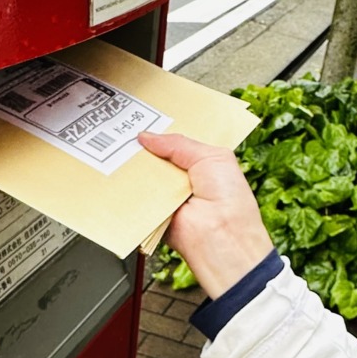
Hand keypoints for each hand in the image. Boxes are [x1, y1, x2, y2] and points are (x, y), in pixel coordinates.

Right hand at [140, 132, 272, 298]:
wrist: (221, 237)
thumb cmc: (230, 201)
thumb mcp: (212, 157)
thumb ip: (179, 144)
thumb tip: (148, 137)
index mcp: (203, 164)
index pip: (177, 143)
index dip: (163, 134)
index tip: (145, 121)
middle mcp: (184, 180)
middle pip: (157, 158)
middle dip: (145, 148)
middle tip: (130, 136)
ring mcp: (168, 196)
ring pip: (144, 175)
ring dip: (136, 167)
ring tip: (125, 153)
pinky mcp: (153, 212)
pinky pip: (136, 196)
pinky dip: (131, 188)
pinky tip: (125, 176)